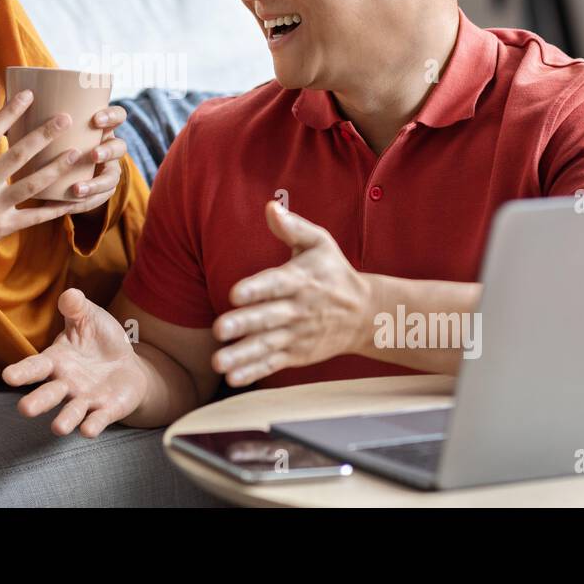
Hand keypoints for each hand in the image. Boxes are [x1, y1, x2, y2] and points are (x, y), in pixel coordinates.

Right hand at [0, 90, 98, 280]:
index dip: (10, 112)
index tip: (29, 95)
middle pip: (17, 155)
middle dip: (43, 135)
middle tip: (65, 118)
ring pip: (31, 184)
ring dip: (55, 168)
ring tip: (76, 152)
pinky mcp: (1, 228)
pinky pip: (33, 217)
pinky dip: (54, 209)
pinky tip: (73, 200)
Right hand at [2, 288, 147, 437]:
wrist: (127, 363)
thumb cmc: (99, 339)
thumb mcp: (89, 318)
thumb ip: (77, 308)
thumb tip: (70, 294)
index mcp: (57, 361)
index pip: (36, 366)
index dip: (22, 371)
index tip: (8, 376)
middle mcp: (66, 384)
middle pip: (48, 394)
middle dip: (38, 402)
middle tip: (25, 409)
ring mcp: (85, 399)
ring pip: (71, 412)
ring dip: (65, 420)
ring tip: (58, 428)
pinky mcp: (106, 410)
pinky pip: (98, 419)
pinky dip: (93, 426)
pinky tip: (88, 430)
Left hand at [43, 104, 128, 216]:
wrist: (61, 172)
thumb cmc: (54, 144)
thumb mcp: (53, 131)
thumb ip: (40, 122)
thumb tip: (8, 110)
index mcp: (100, 128)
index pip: (118, 116)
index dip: (111, 116)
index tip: (95, 119)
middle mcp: (109, 148)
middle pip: (120, 146)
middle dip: (108, 151)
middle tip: (93, 154)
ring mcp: (108, 171)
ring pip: (113, 177)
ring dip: (97, 183)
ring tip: (77, 189)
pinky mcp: (101, 192)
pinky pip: (100, 200)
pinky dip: (85, 203)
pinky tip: (70, 206)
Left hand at [211, 201, 377, 386]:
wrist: (365, 314)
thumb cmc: (333, 272)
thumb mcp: (319, 243)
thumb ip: (293, 227)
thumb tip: (271, 206)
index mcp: (300, 280)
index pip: (276, 284)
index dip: (256, 289)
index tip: (235, 294)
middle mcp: (298, 309)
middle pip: (268, 318)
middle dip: (243, 324)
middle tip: (219, 330)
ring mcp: (297, 334)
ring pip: (267, 345)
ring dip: (242, 355)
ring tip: (219, 362)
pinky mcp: (296, 353)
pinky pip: (273, 363)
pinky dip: (254, 371)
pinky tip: (234, 377)